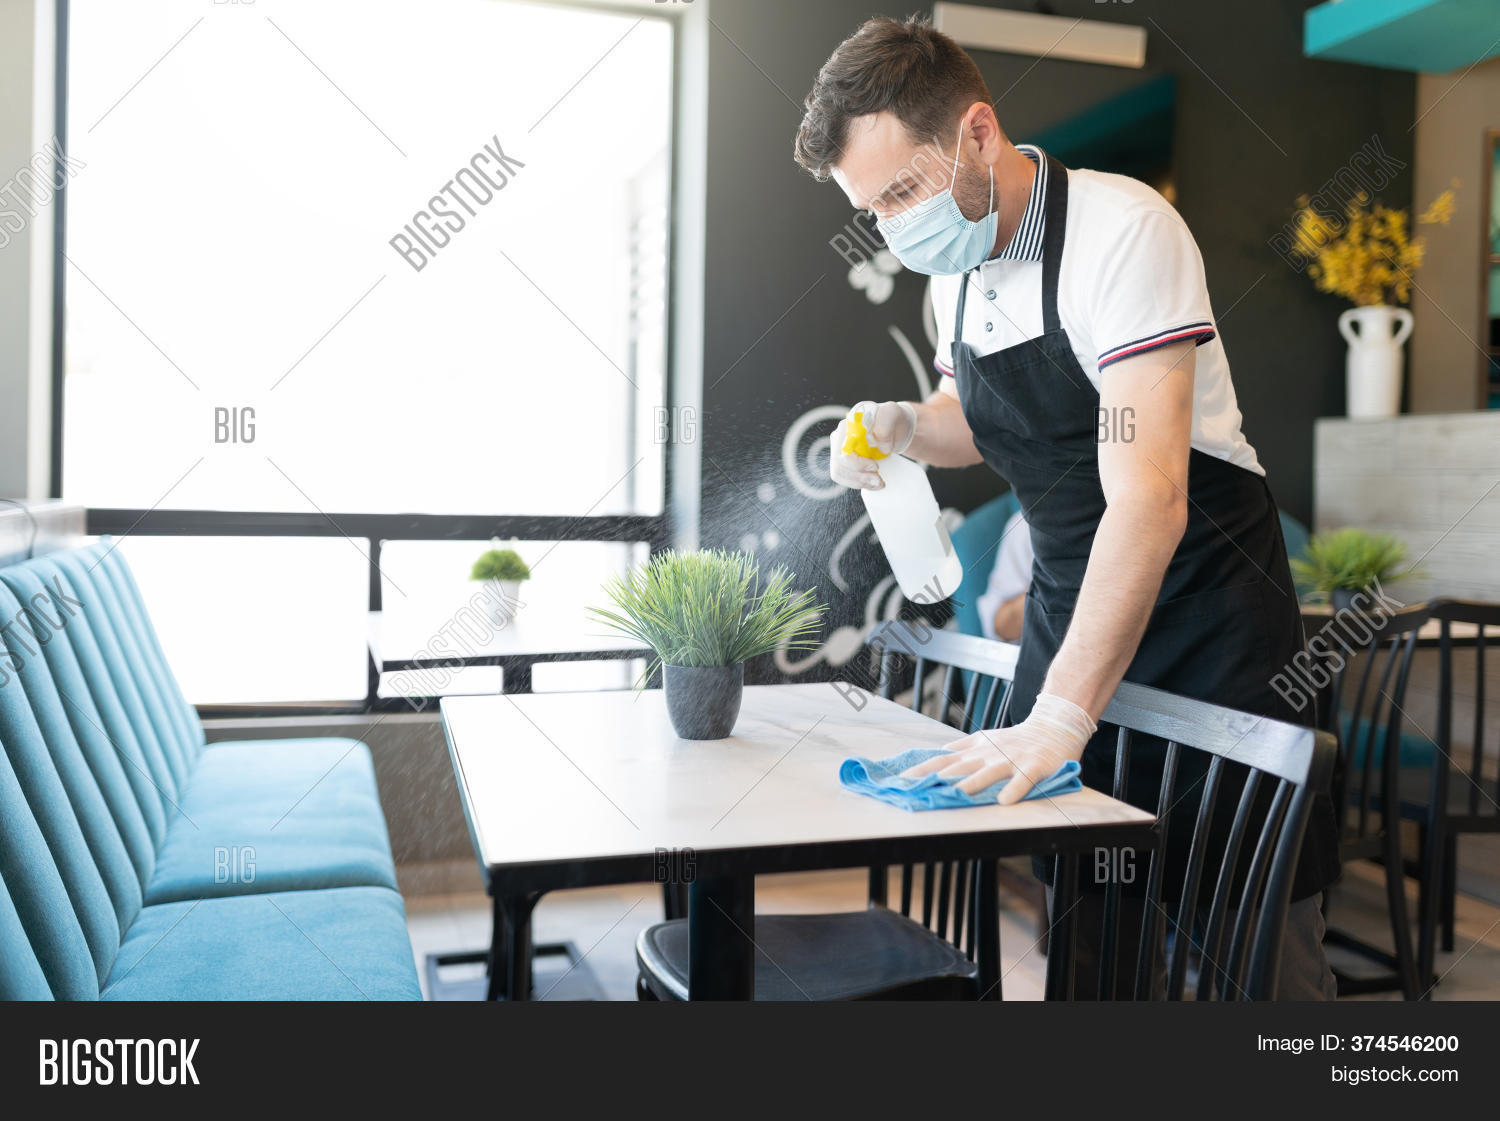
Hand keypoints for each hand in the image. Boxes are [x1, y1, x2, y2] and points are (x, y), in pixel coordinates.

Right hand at [829, 400, 916, 489]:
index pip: (842, 450)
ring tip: (878, 482)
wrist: (896, 429)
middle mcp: (840, 438)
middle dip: (859, 477)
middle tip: (879, 480)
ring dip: (859, 482)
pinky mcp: (845, 463)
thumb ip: (885, 425)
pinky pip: (844, 479)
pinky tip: (872, 483)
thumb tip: (880, 446)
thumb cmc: (892, 420)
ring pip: (839, 474)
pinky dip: (859, 484)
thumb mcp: (892, 414)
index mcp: (847, 426)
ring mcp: (840, 451)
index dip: (856, 463)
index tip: (875, 466)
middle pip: (838, 465)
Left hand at [900, 693, 1096, 804]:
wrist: (1054, 726)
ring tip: (956, 795)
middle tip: (919, 790)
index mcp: (976, 750)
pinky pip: (1023, 779)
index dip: (923, 769)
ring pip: (988, 772)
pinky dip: (1014, 789)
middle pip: (960, 767)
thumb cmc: (1017, 738)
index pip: (943, 760)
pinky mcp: (1034, 766)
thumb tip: (940, 751)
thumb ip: (963, 746)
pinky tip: (1005, 801)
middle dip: (939, 778)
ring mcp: (1011, 760)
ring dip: (972, 784)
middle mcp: (989, 754)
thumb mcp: (986, 738)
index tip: (901, 779)